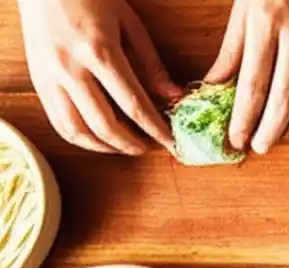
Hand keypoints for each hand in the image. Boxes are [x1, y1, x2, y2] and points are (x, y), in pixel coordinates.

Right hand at [17, 0, 180, 153]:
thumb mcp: (128, 22)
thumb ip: (151, 62)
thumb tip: (173, 95)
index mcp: (99, 51)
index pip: (133, 103)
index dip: (156, 129)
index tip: (172, 142)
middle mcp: (71, 68)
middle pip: (105, 124)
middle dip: (132, 144)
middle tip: (152, 148)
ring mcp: (50, 77)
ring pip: (77, 130)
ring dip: (106, 148)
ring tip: (126, 147)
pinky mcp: (37, 81)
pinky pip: (57, 121)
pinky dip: (80, 138)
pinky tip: (98, 139)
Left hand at [205, 0, 288, 153]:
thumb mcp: (243, 6)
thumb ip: (231, 48)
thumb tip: (213, 86)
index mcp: (265, 24)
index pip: (252, 84)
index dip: (244, 118)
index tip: (235, 138)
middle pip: (283, 98)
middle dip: (268, 130)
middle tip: (257, 147)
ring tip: (278, 136)